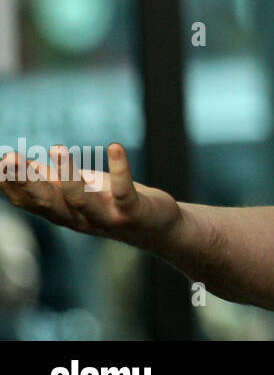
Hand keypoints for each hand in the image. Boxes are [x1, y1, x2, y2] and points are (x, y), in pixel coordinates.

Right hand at [0, 143, 181, 249]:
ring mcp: (105, 217)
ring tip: (55, 147)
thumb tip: (16, 165)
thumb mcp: (79, 191)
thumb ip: (51, 180)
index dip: (11, 186)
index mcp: (63, 213)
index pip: (30, 203)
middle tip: (10, 158)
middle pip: (47, 203)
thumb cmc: (113, 204)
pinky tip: (115, 147)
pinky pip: (124, 190)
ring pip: (80, 199)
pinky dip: (120, 169)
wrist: (157, 227)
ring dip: (67, 174)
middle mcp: (79, 219)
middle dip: (27, 182)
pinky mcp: (131, 212)